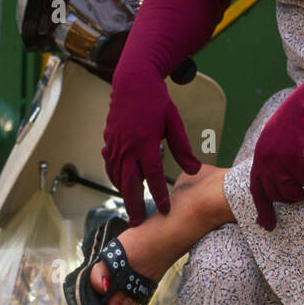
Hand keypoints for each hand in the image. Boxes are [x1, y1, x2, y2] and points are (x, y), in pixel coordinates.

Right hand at [102, 66, 200, 224]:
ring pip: (117, 176)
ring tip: (131, 207)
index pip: (154, 176)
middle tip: (138, 222)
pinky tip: (122, 184)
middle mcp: (128, 147)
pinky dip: (115, 178)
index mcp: (146, 143)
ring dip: (124, 193)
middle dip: (134, 204)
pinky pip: (110, 166)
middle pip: (130, 183)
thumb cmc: (157, 101)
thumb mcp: (174, 123)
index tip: (164, 209)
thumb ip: (183, 149)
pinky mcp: (109, 141)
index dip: (160, 194)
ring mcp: (116, 145)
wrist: (133, 82)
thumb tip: (195, 169)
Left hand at [249, 84, 303, 230]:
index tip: (267, 226)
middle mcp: (265, 160)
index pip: (257, 188)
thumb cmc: (302, 118)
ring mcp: (279, 161)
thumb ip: (276, 159)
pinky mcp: (296, 161)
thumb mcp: (280, 139)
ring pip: (293, 194)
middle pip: (278, 195)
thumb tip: (281, 182)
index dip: (263, 209)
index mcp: (260, 155)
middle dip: (296, 196)